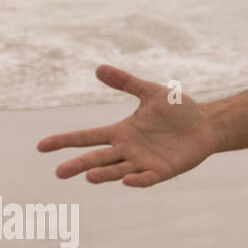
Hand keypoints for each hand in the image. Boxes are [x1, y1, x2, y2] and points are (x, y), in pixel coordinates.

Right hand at [37, 65, 216, 186]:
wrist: (205, 124)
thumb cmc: (177, 110)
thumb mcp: (150, 92)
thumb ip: (126, 82)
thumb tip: (98, 68)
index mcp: (121, 132)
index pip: (88, 137)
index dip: (65, 141)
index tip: (42, 146)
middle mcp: (127, 149)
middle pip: (97, 158)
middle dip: (79, 165)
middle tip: (59, 172)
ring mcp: (143, 162)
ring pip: (118, 170)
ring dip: (104, 174)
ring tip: (89, 177)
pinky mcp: (162, 171)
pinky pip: (146, 178)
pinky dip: (137, 179)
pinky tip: (128, 179)